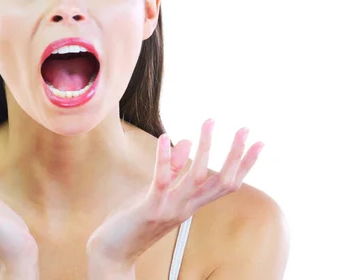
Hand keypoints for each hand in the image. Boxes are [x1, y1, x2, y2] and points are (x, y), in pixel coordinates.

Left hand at [86, 119, 263, 269]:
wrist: (114, 250)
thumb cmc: (135, 219)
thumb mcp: (158, 192)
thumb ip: (173, 168)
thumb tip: (186, 140)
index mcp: (192, 204)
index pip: (227, 184)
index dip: (245, 164)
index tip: (259, 142)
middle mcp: (187, 207)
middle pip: (222, 182)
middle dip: (236, 155)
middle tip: (245, 129)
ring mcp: (171, 208)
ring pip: (197, 177)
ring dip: (205, 148)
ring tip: (210, 123)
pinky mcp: (151, 207)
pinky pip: (162, 180)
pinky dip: (165, 158)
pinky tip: (165, 138)